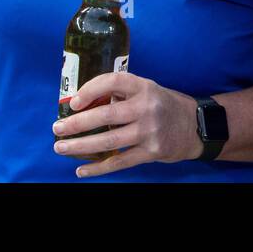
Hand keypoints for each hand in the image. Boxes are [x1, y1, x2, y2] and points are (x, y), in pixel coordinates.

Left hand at [52, 72, 202, 177]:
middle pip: (106, 115)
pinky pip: (119, 162)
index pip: (114, 81)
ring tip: (61, 147)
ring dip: (80, 146)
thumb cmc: (164, 106)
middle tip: (57, 128)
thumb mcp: (148, 90)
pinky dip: (98, 168)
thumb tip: (85, 102)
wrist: (195, 126)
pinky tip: (81, 170)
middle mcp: (147, 107)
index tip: (74, 101)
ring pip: (108, 141)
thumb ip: (123, 94)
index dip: (91, 89)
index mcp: (144, 87)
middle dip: (77, 123)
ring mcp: (149, 131)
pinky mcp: (151, 152)